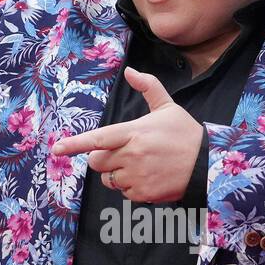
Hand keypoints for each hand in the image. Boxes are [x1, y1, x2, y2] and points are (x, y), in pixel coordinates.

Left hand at [50, 66, 201, 202]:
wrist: (207, 163)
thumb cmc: (185, 133)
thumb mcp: (168, 106)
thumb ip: (148, 87)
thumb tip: (130, 71)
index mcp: (133, 132)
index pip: (97, 139)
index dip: (75, 145)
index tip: (57, 149)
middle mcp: (132, 155)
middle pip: (97, 162)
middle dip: (103, 159)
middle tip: (122, 153)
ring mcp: (136, 176)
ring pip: (109, 179)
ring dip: (118, 174)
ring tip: (141, 165)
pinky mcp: (143, 194)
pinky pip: (124, 192)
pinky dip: (132, 187)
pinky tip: (149, 177)